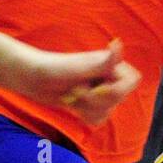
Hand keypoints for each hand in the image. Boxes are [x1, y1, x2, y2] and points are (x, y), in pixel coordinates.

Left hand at [14, 39, 140, 126]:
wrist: (30, 78)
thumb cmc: (51, 68)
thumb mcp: (78, 67)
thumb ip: (103, 61)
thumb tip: (119, 43)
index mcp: (109, 63)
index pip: (133, 80)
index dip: (117, 90)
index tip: (95, 87)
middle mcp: (107, 76)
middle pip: (120, 99)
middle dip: (96, 101)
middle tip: (75, 91)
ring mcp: (98, 90)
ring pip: (109, 111)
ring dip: (88, 109)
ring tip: (71, 97)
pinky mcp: (88, 102)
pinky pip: (99, 119)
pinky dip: (85, 116)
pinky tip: (71, 105)